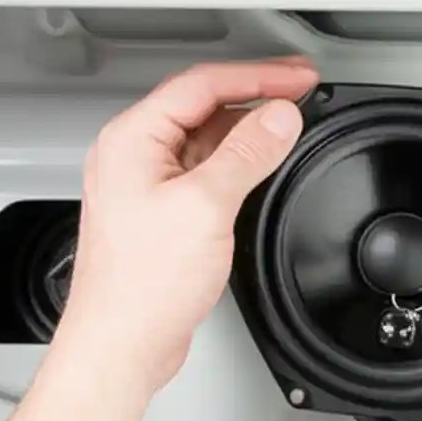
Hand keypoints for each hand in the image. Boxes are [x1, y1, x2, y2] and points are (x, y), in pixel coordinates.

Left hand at [57, 59, 318, 393]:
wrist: (121, 344)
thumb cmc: (139, 286)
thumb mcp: (206, 207)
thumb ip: (247, 154)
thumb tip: (279, 118)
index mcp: (131, 140)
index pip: (202, 84)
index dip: (257, 75)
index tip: (297, 77)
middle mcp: (132, 157)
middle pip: (202, 105)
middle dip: (255, 96)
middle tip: (300, 90)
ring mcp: (146, 185)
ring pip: (205, 138)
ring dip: (248, 130)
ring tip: (289, 126)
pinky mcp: (162, 213)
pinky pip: (203, 169)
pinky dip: (237, 162)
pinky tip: (261, 166)